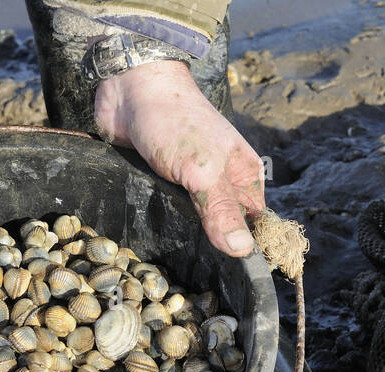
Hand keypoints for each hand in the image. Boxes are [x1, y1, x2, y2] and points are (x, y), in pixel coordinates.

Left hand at [94, 59, 264, 256]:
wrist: (130, 86)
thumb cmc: (174, 121)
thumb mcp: (203, 170)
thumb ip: (221, 210)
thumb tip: (243, 251)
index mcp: (244, 177)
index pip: (254, 225)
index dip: (245, 248)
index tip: (230, 273)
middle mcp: (222, 181)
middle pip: (223, 227)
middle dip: (211, 244)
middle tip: (195, 265)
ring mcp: (192, 183)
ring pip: (194, 222)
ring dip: (182, 233)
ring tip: (172, 251)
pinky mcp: (164, 182)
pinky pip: (168, 212)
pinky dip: (162, 220)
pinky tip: (154, 233)